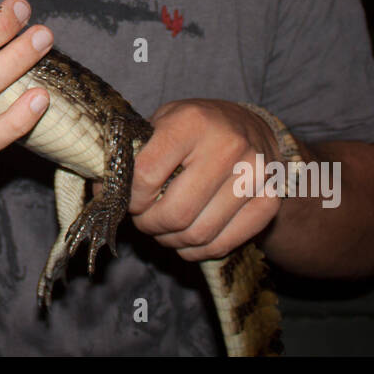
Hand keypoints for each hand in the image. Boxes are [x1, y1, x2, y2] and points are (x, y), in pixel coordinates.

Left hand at [126, 99, 282, 261]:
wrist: (252, 127)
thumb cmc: (197, 126)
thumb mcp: (163, 122)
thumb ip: (134, 152)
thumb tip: (104, 189)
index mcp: (192, 122)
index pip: (146, 175)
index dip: (129, 197)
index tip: (126, 199)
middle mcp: (228, 147)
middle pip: (174, 213)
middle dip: (148, 224)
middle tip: (142, 219)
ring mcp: (254, 175)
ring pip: (197, 235)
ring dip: (170, 240)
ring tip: (162, 227)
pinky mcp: (269, 201)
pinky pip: (223, 245)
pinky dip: (197, 251)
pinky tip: (187, 238)